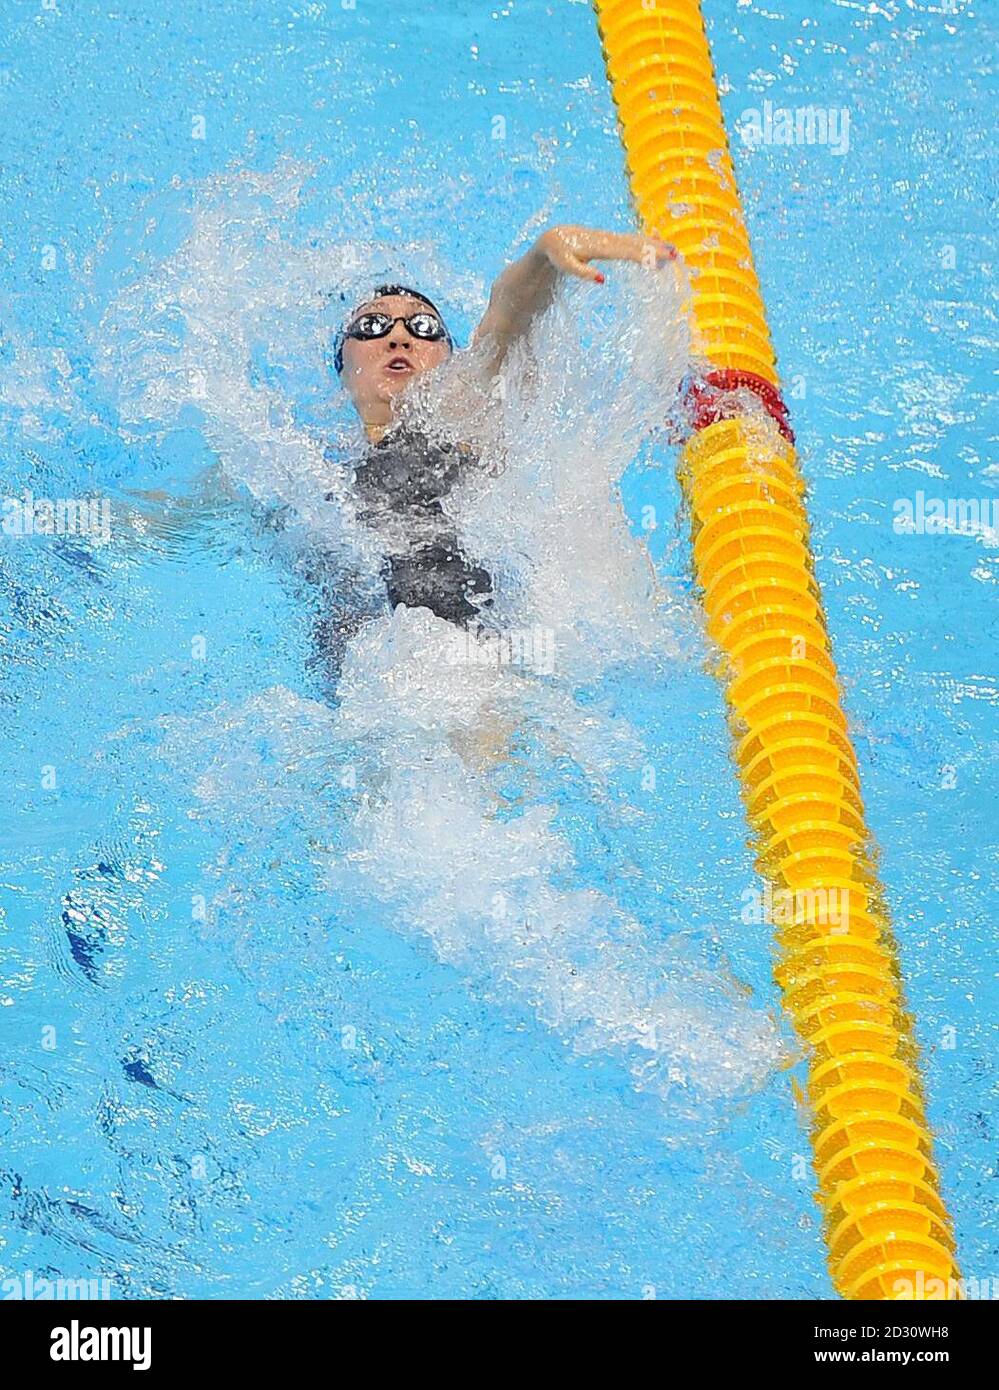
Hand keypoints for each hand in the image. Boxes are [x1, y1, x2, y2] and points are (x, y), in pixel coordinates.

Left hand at [534, 224, 676, 283]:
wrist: (554, 238)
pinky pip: (632, 240)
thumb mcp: (566, 266)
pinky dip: (646, 241)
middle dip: (656, 250)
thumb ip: (583, 272)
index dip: (644, 256)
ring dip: (655, 245)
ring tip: (674, 252)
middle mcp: (609, 239)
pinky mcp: (611, 240)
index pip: (627, 251)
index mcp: (600, 246)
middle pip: (636, 244)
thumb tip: (602, 280)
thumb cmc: (559, 255)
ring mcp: (611, 238)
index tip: (659, 260)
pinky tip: (658, 242)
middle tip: (676, 257)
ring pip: (637, 240)